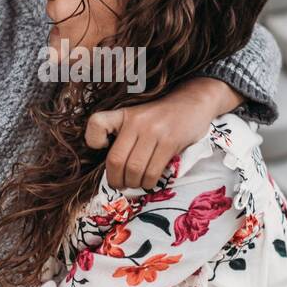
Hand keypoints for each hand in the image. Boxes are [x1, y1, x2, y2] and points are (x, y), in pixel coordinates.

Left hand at [86, 77, 241, 188]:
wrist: (193, 102)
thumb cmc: (161, 116)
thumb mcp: (138, 117)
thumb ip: (124, 136)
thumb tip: (114, 169)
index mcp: (124, 115)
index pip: (97, 123)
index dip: (93, 140)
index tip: (102, 148)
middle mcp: (136, 122)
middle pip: (116, 160)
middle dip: (116, 180)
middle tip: (121, 184)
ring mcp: (153, 132)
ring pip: (134, 169)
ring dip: (134, 183)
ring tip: (136, 183)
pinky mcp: (170, 142)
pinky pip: (152, 172)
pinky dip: (148, 183)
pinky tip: (149, 180)